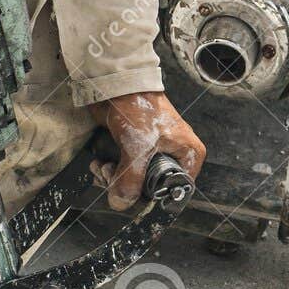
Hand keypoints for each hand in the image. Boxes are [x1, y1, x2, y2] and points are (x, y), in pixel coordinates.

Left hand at [88, 91, 205, 211]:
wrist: (117, 85)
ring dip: (113, 180)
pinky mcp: (135, 151)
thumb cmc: (138, 106)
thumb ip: (131, 180)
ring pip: (134, 183)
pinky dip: (109, 172)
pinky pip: (123, 172)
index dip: (152, 198)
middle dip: (127, 188)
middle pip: (151, 190)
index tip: (132, 196)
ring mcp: (153, 154)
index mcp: (189, 155)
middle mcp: (174, 156)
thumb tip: (121, 203)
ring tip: (102, 168)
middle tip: (110, 178)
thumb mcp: (138, 147)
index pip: (176, 191)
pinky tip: (100, 164)